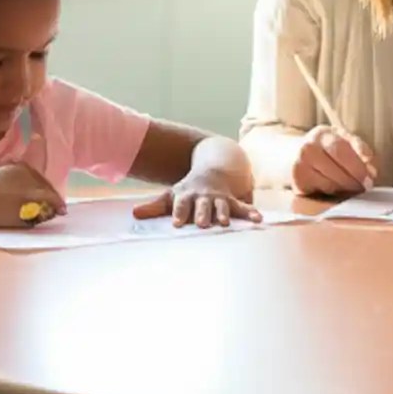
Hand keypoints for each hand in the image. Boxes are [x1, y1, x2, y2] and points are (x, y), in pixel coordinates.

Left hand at [0, 163, 67, 227]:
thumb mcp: (19, 216)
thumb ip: (38, 212)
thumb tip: (51, 210)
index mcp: (33, 183)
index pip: (51, 194)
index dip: (58, 204)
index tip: (62, 212)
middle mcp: (28, 172)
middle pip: (44, 184)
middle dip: (50, 195)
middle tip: (53, 206)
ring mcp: (16, 169)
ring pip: (34, 179)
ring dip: (39, 189)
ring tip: (39, 199)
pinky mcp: (5, 169)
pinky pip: (23, 176)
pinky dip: (27, 184)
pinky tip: (23, 192)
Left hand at [132, 168, 262, 228]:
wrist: (213, 169)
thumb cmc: (188, 190)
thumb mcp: (171, 196)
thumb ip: (154, 207)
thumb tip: (134, 214)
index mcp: (187, 195)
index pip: (181, 205)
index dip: (180, 213)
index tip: (177, 224)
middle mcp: (204, 196)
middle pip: (202, 205)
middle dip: (202, 213)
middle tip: (202, 223)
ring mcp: (219, 198)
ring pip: (222, 205)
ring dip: (223, 213)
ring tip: (224, 222)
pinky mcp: (233, 201)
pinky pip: (242, 207)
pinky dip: (250, 213)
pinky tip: (258, 219)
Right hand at [291, 126, 377, 195]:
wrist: (291, 155)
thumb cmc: (324, 149)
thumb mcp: (341, 140)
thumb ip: (359, 150)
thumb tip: (371, 169)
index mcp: (322, 134)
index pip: (342, 150)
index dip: (358, 166)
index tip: (371, 176)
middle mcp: (308, 149)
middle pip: (336, 170)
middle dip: (355, 180)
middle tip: (365, 186)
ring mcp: (300, 166)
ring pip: (330, 184)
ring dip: (345, 188)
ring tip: (352, 187)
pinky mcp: (297, 183)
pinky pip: (321, 193)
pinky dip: (332, 193)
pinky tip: (336, 189)